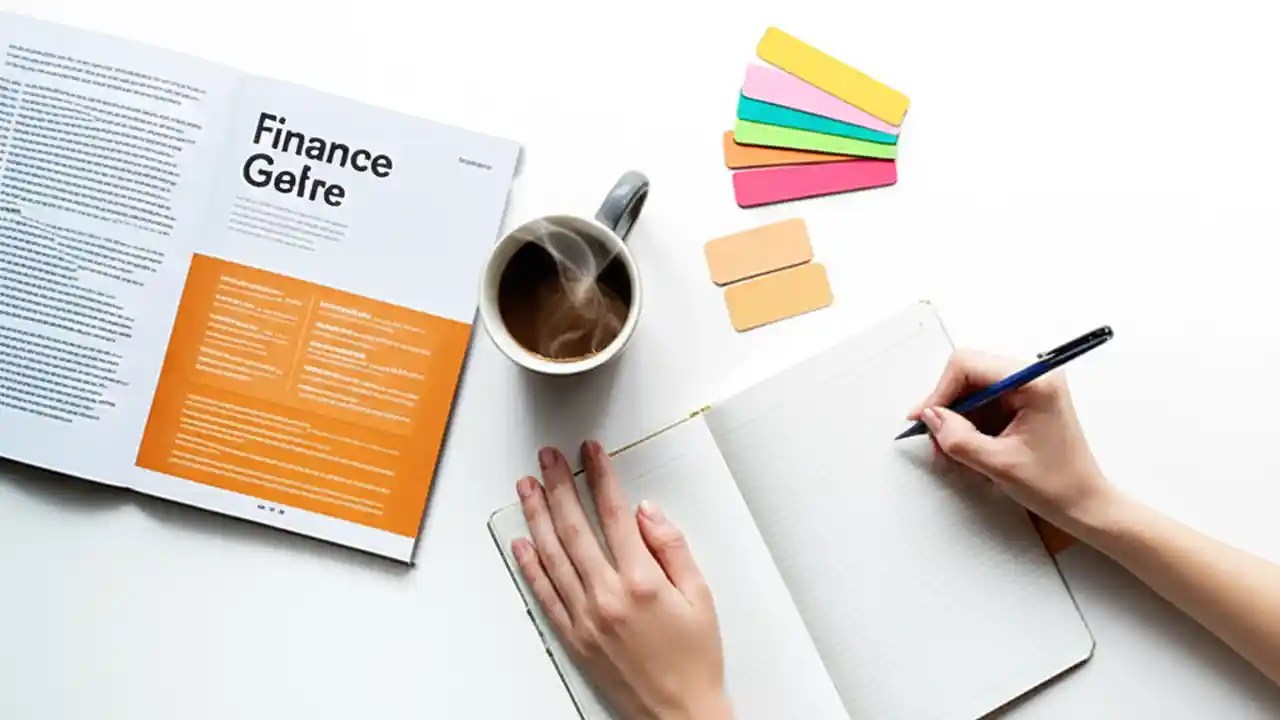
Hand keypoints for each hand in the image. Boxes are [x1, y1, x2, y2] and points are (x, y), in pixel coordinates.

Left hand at [512, 442, 731, 719]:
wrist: (679, 714)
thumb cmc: (695, 659)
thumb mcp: (700, 595)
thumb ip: (672, 548)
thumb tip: (646, 512)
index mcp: (642, 582)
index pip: (614, 515)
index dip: (600, 477)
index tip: (591, 453)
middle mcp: (607, 596)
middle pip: (575, 528)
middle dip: (559, 486)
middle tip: (548, 459)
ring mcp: (585, 617)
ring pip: (553, 555)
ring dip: (537, 516)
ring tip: (527, 487)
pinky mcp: (573, 637)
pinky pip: (544, 594)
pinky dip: (530, 565)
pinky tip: (521, 542)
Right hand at [909, 350, 1116, 531]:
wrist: (1084, 504)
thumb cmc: (1057, 485)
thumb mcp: (999, 464)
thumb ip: (959, 438)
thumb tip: (930, 417)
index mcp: (1035, 382)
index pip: (969, 365)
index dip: (940, 391)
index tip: (925, 418)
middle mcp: (1033, 377)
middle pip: (968, 375)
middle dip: (948, 408)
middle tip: (936, 440)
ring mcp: (1028, 389)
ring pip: (971, 391)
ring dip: (956, 421)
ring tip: (953, 453)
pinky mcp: (1023, 403)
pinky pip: (983, 405)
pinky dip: (969, 426)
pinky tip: (969, 451)